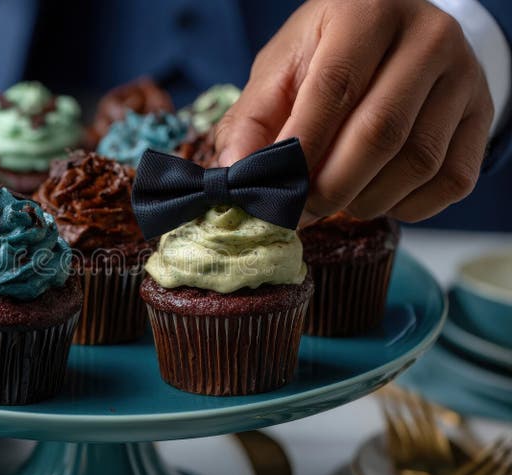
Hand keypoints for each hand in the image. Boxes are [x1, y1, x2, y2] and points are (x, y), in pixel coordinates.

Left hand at [215, 0, 493, 224]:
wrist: (393, 41)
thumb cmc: (326, 55)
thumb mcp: (281, 71)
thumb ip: (252, 120)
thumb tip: (234, 173)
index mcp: (366, 14)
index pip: (334, 88)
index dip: (301, 151)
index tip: (273, 195)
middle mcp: (427, 38)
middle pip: (380, 132)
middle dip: (330, 188)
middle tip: (298, 214)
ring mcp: (464, 77)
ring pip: (417, 162)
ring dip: (366, 201)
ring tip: (334, 202)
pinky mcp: (482, 116)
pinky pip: (450, 181)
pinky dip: (406, 207)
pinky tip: (375, 198)